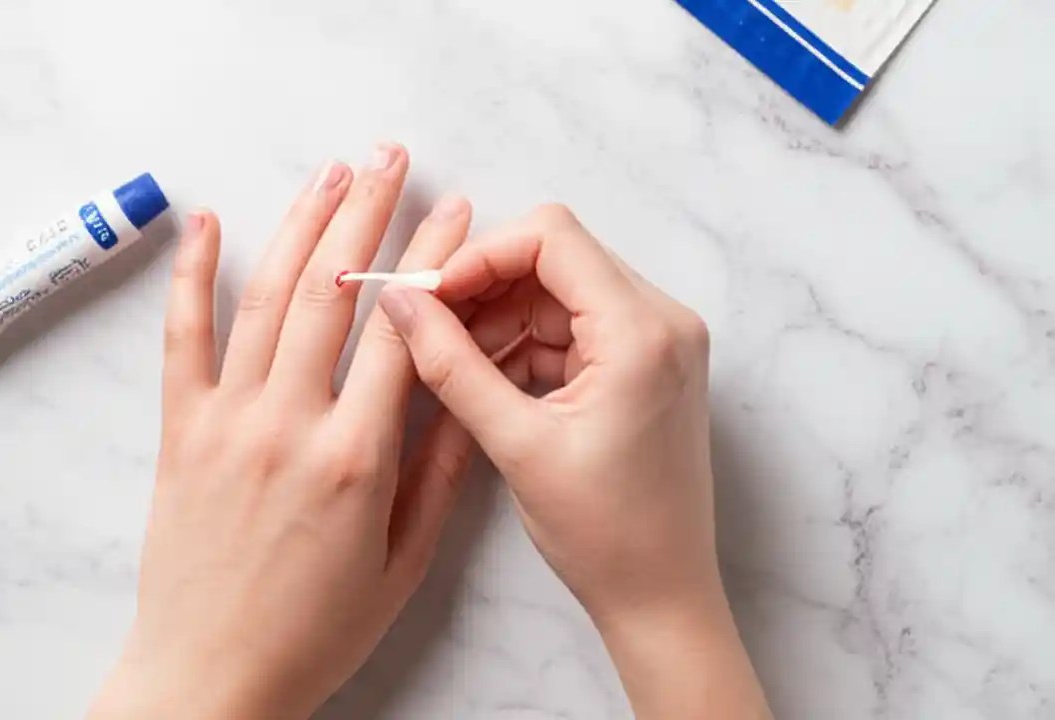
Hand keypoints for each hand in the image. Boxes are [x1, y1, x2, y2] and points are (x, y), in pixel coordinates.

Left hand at [89, 145, 477, 719]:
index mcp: (356, 459)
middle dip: (370, 213)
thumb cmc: (314, 632)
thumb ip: (438, 473)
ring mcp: (226, 422)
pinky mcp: (179, 433)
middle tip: (391, 158)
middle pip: (333, 292)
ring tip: (332, 172)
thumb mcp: (403, 564)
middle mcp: (289, 425)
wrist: (211, 678)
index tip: (455, 210)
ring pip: (266, 299)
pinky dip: (192, 276)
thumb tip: (463, 390)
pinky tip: (209, 224)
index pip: (403, 332)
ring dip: (302, 225)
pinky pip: (182, 339)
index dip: (433, 260)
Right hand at [379, 205, 770, 718]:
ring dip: (502, 321)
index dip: (479, 257)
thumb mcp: (515, 444)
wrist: (662, 596)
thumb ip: (450, 364)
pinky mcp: (647, 366)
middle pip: (556, 260)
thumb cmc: (604, 533)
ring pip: (560, 294)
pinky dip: (527, 347)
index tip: (428, 296)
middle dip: (485, 289)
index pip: (551, 237)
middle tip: (428, 330)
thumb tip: (399, 301)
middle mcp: (663, 321)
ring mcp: (660, 342)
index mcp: (642, 331)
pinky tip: (489, 384)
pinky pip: (575, 329)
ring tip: (456, 370)